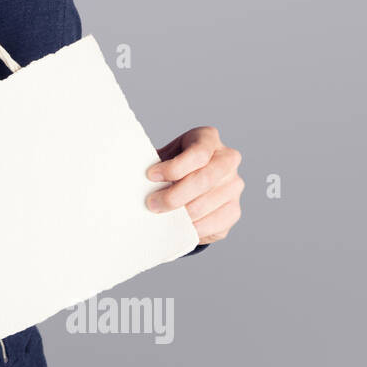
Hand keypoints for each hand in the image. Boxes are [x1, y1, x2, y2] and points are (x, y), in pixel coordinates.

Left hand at [145, 125, 241, 244]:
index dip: (173, 167)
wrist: (186, 184)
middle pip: (204, 180)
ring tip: (161, 215)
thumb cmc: (170, 167)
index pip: (198, 154)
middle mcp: (228, 159)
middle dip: (173, 196)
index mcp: (208, 138)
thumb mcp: (162, 157)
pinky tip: (178, 225)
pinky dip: (193, 227)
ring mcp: (234, 185)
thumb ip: (152, 162)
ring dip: (180, 214)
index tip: (150, 176)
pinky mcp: (234, 209)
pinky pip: (214, 223)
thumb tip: (132, 176)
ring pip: (205, 204)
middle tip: (152, 204)